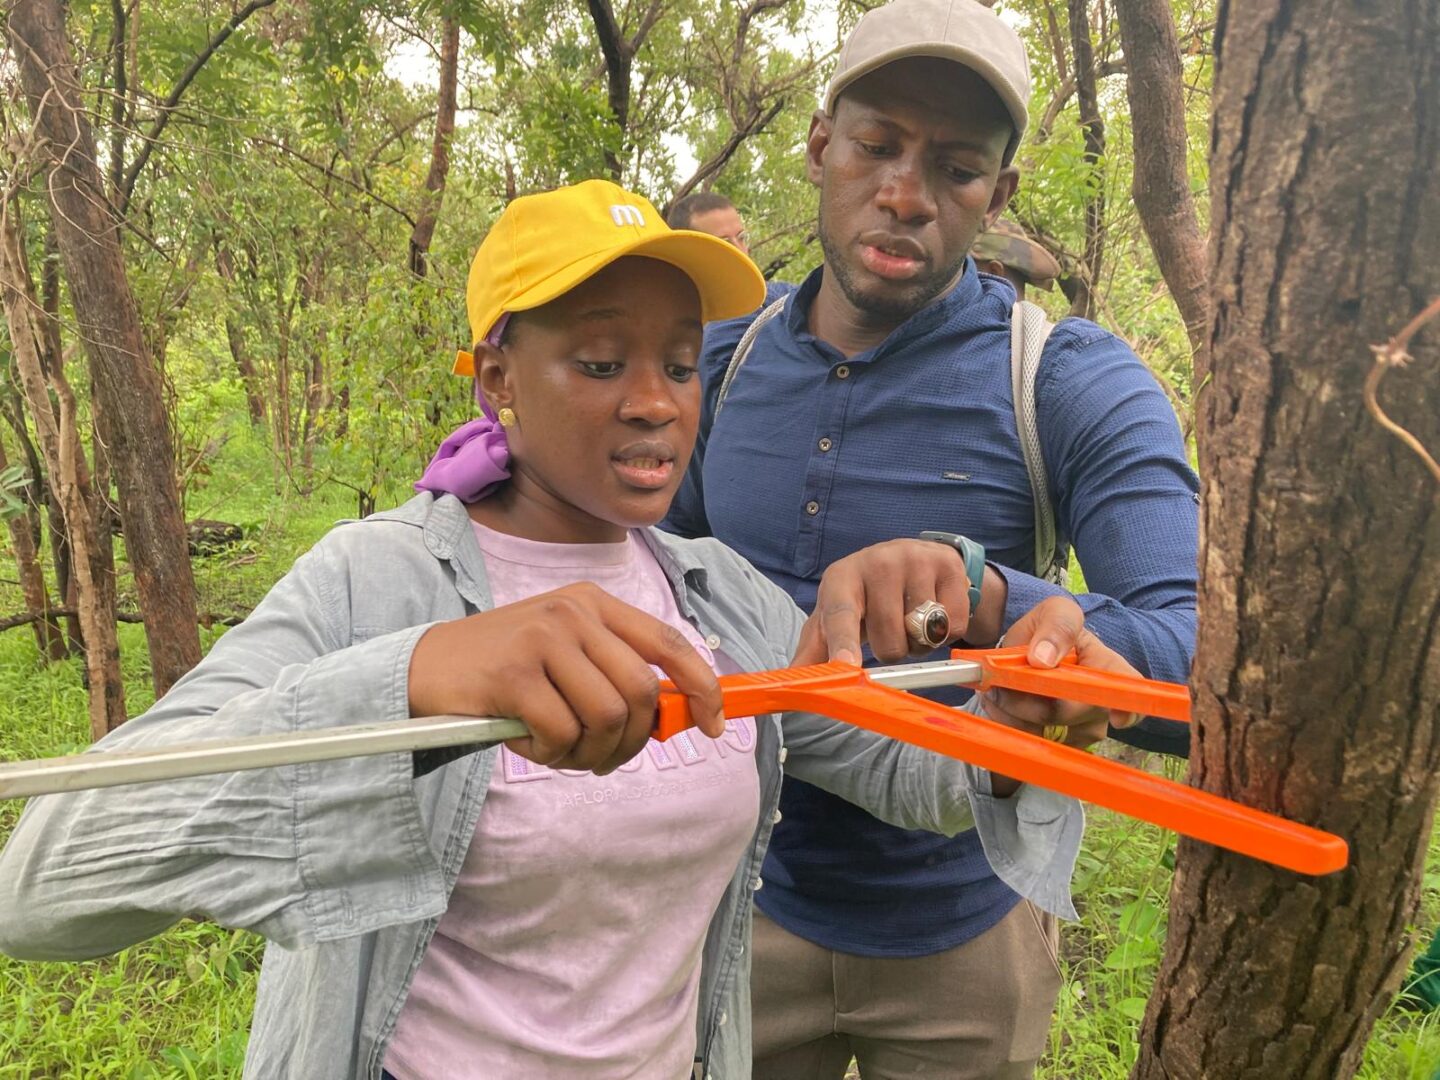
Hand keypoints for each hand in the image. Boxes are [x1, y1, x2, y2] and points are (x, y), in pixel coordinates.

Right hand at [408, 583, 724, 774]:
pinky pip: (562, 734)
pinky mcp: (514, 673)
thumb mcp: (566, 654)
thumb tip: (677, 715)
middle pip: (642, 692)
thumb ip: (616, 672)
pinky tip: (528, 742)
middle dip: (633, 741)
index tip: (715, 725)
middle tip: (603, 760)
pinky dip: (552, 753)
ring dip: (590, 753)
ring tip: (559, 750)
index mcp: (594, 603)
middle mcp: (574, 612)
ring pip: (607, 717)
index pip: (670, 643)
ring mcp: (544, 639)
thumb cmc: (505, 672)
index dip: (703, 687)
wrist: (426, 668)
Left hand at [793, 539, 974, 665]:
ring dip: (919, 643)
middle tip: (890, 630)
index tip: (846, 666)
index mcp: (841, 578)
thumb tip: (792, 684)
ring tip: (911, 621)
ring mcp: (914, 560)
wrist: (913, 560)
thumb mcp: (835, 617)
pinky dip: (946, 633)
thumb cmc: (865, 598)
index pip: (840, 615)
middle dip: (892, 649)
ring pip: (922, 636)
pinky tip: (935, 611)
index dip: (843, 643)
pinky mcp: (948, 565)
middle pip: (888, 641)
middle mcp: (876, 563)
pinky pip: (952, 626)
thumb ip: (814, 652)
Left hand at [982, 596, 1140, 794]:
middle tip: (1003, 681)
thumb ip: (1056, 627)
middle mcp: (1101, 705)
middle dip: (1024, 699)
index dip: (1128, 709)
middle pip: (1063, 714)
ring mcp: (1082, 730)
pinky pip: (1027, 743)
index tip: (1117, 719)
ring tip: (1006, 689)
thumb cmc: (1048, 631)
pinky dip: (1008, 723)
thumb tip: (1043, 659)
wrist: (1024, 655)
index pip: (1129, 692)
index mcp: (1107, 668)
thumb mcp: (1054, 613)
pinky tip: (1007, 707)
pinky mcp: (1059, 746)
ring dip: (1011, 712)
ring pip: (1040, 731)